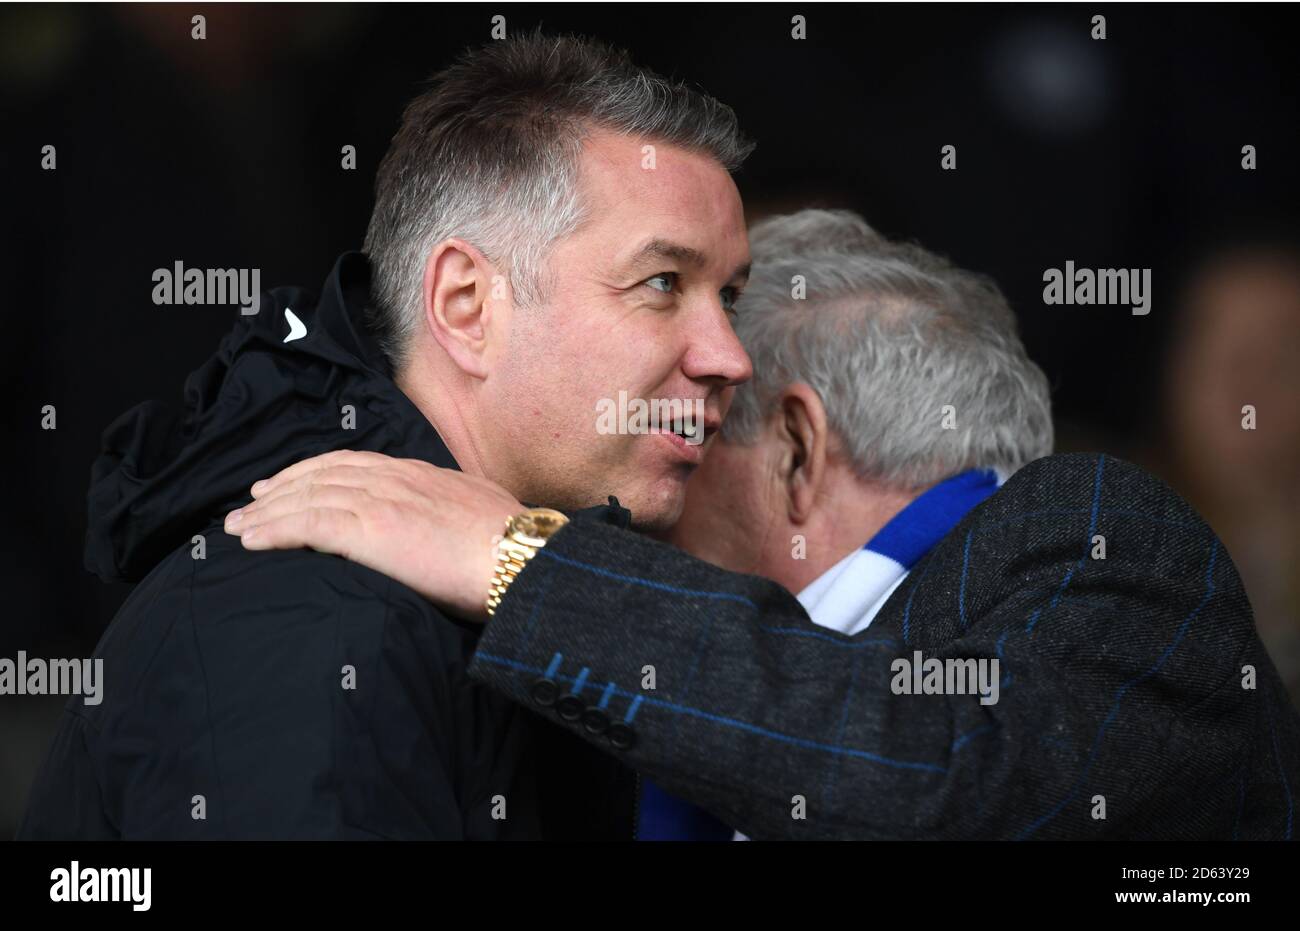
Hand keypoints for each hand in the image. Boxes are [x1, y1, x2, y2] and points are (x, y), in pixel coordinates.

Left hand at [223, 450, 520, 620]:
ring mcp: (381, 500)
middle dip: (284, 486)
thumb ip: (448, 514)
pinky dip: (274, 530)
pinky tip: (252, 540)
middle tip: (254, 501)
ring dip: (268, 512)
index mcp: (421, 474)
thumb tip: (442, 531)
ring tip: (240, 526)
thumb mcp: (478, 515)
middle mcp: (395, 478)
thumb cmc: (511, 549)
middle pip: (323, 473)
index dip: (319, 471)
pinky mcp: (370, 528)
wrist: (522, 558)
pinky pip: (307, 524)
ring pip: (308, 497)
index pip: (356, 463)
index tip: (294, 483)